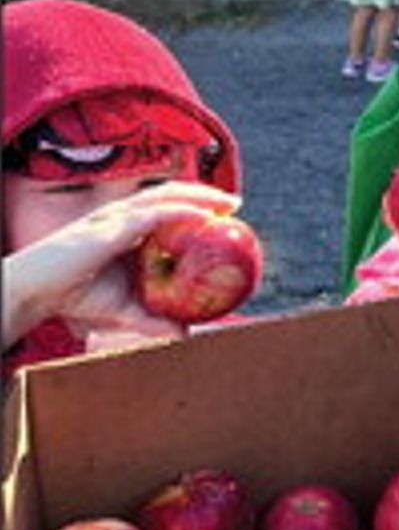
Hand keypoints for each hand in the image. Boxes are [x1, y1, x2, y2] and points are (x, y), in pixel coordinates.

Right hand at [2, 181, 240, 349]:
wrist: (34, 294)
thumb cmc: (72, 297)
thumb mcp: (122, 310)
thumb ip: (152, 320)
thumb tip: (184, 334)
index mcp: (125, 229)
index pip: (165, 208)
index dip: (195, 205)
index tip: (225, 214)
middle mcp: (121, 217)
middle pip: (170, 195)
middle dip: (205, 195)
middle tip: (235, 203)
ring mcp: (114, 219)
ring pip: (165, 197)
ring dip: (200, 196)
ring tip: (227, 203)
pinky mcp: (109, 228)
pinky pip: (152, 214)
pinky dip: (180, 212)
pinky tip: (202, 216)